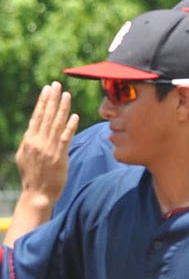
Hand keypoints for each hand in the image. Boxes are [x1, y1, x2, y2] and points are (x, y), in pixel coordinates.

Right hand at [15, 82, 77, 204]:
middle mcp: (37, 141)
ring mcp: (48, 148)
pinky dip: (70, 126)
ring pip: (56, 123)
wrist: (37, 194)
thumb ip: (29, 143)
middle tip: (56, 84)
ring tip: (66, 94)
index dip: (42, 102)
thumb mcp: (24, 156)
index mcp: (29, 140)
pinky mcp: (59, 156)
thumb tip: (31, 132)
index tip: (46, 89)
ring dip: (62, 108)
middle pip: (46, 116)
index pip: (37, 116)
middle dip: (52, 99)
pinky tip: (74, 116)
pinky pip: (65, 138)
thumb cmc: (33, 177)